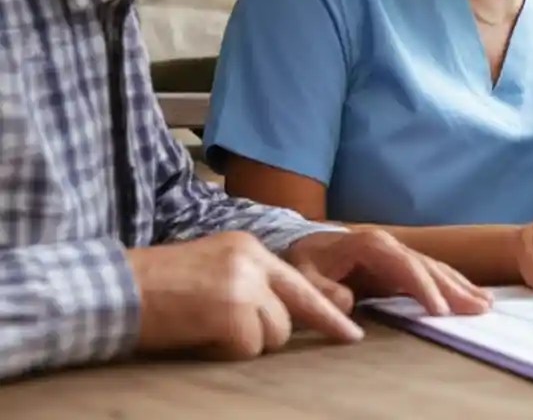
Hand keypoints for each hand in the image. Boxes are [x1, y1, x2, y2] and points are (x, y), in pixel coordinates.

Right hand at [128, 231, 365, 360]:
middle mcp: (253, 260)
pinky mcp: (232, 311)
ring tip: (203, 328)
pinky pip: (247, 350)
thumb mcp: (213, 271)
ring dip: (241, 344)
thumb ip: (252, 285)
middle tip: (242, 334)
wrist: (113, 289)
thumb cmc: (156, 288)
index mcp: (249, 247)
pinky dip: (223, 352)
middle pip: (292, 314)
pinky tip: (197, 337)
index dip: (327, 312)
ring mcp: (244, 285)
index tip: (352, 334)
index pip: (300, 283)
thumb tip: (287, 317)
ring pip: (272, 336)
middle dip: (270, 333)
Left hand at [284, 229, 492, 315]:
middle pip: (428, 267)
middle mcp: (391, 245)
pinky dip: (453, 284)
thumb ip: (322, 290)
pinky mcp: (402, 264)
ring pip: (435, 269)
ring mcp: (399, 252)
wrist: (305, 245)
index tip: (440, 311)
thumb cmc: (305, 262)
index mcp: (370, 244)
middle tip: (479, 308)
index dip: (423, 289)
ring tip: (485, 303)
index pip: (404, 266)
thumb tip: (346, 303)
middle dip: (454, 288)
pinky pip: (432, 273)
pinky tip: (471, 294)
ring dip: (461, 286)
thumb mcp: (302, 275)